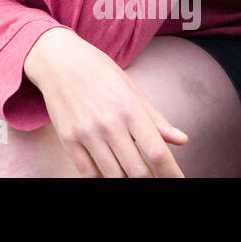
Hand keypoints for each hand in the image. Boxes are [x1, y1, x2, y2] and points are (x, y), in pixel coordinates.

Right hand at [24, 28, 188, 176]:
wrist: (58, 60)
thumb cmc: (99, 72)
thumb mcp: (131, 90)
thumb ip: (156, 119)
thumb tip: (182, 140)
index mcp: (129, 109)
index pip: (157, 152)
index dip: (171, 173)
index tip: (178, 180)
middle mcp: (108, 123)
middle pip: (137, 170)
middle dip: (150, 180)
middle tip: (155, 179)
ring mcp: (86, 133)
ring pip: (113, 175)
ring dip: (127, 181)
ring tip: (133, 175)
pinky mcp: (67, 139)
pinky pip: (87, 173)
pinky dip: (102, 178)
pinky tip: (110, 173)